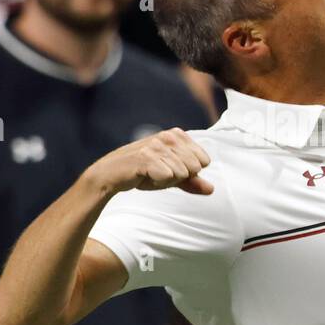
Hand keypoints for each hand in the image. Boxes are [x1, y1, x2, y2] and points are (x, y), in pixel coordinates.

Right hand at [88, 128, 213, 195]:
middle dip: (178, 177)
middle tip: (158, 173)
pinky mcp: (146, 156)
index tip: (168, 169)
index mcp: (178, 135)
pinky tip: (144, 176)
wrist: (112, 175)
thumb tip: (211, 189)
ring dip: (166, 181)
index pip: (204, 162)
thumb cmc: (144, 173)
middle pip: (194, 168)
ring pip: (181, 173)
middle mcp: (169, 136)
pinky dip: (157, 182)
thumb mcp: (172, 177)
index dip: (188, 172)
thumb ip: (192, 182)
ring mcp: (157, 145)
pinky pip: (168, 176)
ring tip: (149, 174)